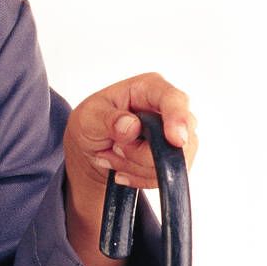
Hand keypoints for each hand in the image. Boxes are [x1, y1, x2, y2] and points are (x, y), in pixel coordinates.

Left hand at [63, 71, 197, 195]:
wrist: (92, 148)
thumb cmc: (92, 123)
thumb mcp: (88, 117)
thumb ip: (107, 119)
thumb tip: (132, 126)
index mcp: (150, 88)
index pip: (174, 99)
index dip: (178, 119)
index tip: (175, 140)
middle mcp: (168, 109)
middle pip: (174, 139)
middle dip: (139, 153)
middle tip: (114, 148)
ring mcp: (176, 134)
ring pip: (170, 162)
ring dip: (135, 167)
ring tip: (113, 155)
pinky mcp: (175, 157)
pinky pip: (165, 177)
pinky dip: (139, 178)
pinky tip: (122, 169)